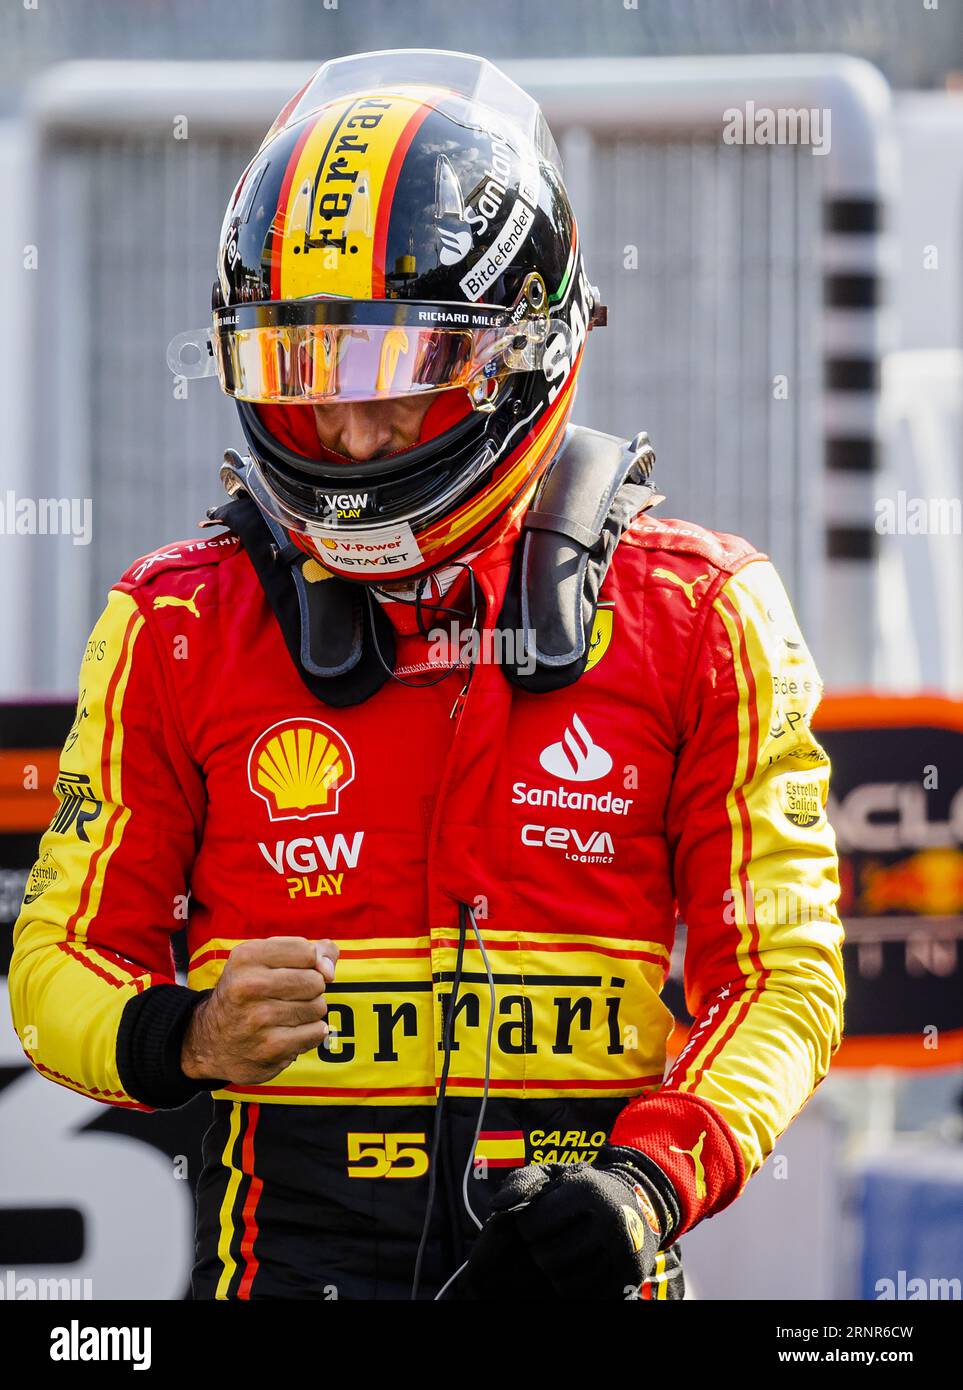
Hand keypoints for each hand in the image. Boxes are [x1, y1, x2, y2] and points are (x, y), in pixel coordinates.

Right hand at [180, 936, 337, 1085]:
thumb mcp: (262, 960)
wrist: (210, 1042)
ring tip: (286, 1014)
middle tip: (290, 995)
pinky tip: (289, 1032)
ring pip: (318, 1007)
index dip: (312, 962)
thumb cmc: (246, 992)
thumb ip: (307, 951)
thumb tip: (330, 968)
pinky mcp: (271, 1048)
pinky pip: (316, 1033)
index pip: (307, 951)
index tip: (299, 970)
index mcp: (246, 957)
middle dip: (312, 988)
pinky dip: (309, 1033)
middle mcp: (249, 986)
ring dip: (310, 1011)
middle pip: (316, 981)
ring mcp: (260, 1019)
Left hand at [459, 1146, 678, 1300]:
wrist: (640, 1203)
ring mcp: (624, 1252)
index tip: (539, 1219)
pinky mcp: (631, 1277)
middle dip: (540, 1251)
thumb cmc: (583, 1188)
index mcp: (587, 1190)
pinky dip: (577, 1287)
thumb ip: (521, 1182)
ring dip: (556, 1272)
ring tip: (565, 1252)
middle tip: (551, 1239)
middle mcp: (610, 1221)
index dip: (527, 1225)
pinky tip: (580, 1267)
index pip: (531, 1226)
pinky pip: (586, 1297)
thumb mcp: (554, 1174)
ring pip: (565, 1283)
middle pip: (546, 1259)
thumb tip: (496, 1206)